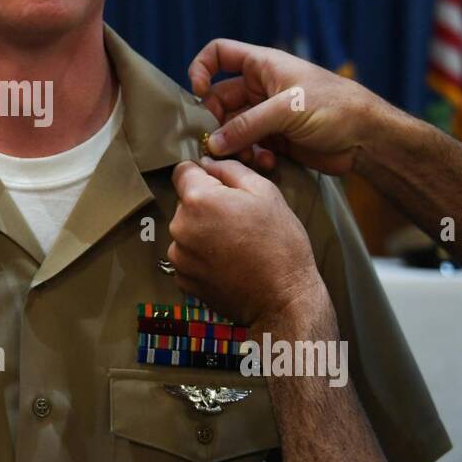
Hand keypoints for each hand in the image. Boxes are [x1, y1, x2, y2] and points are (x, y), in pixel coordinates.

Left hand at [168, 158, 326, 332]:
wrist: (282, 298)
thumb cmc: (280, 243)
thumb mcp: (265, 192)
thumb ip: (230, 169)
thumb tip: (208, 163)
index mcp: (198, 200)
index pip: (182, 170)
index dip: (203, 174)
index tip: (221, 186)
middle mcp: (180, 227)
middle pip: (185, 202)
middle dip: (206, 205)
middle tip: (238, 219)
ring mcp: (179, 256)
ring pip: (186, 230)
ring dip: (203, 231)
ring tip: (235, 244)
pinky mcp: (182, 279)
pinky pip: (187, 256)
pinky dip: (202, 256)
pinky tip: (228, 262)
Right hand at [189, 38, 391, 175]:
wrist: (368, 139)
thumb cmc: (334, 108)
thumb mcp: (287, 110)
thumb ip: (247, 126)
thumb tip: (213, 143)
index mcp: (263, 66)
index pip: (219, 54)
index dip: (201, 69)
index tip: (197, 93)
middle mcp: (261, 88)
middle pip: (219, 99)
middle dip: (215, 121)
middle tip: (214, 143)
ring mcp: (267, 114)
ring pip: (232, 127)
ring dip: (233, 144)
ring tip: (245, 157)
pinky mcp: (275, 139)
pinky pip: (249, 146)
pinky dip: (251, 156)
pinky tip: (267, 163)